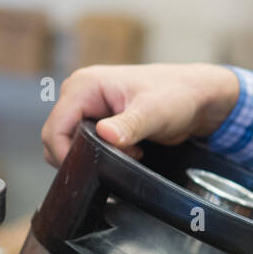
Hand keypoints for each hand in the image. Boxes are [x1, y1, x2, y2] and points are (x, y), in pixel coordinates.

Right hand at [40, 63, 239, 166]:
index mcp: (84, 86)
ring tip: (130, 152)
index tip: (93, 168)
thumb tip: (105, 135)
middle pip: (57, 138)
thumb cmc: (178, 95)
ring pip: (71, 143)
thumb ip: (128, 125)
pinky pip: (86, 144)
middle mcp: (79, 93)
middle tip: (122, 156)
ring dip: (95, 155)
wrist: (197, 96)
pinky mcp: (97, 119)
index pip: (55, 128)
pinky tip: (130, 150)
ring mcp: (88, 107)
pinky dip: (103, 153)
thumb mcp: (154, 112)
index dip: (65, 153)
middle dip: (83, 155)